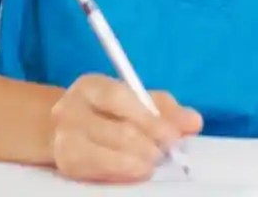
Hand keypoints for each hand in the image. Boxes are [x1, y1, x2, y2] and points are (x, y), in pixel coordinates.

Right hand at [49, 74, 201, 182]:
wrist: (66, 131)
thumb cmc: (109, 113)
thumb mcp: (137, 101)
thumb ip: (166, 109)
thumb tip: (194, 122)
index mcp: (91, 86)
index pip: (119, 97)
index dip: (150, 119)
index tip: (173, 136)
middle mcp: (70, 109)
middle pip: (117, 130)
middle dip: (149, 145)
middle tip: (165, 153)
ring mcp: (63, 138)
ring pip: (104, 154)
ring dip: (136, 162)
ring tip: (152, 163)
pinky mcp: (65, 164)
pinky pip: (96, 171)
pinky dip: (121, 172)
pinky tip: (136, 171)